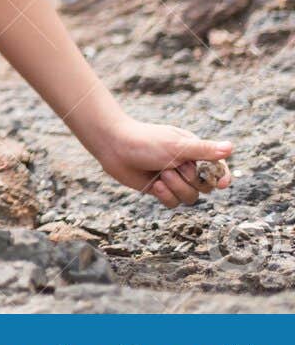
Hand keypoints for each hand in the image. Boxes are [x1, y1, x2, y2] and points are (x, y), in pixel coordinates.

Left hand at [90, 113, 233, 206]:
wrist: (114, 146)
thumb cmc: (146, 141)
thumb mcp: (177, 146)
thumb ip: (203, 150)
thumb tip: (231, 147)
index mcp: (194, 152)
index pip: (217, 168)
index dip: (222, 177)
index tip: (221, 184)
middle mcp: (186, 166)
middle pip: (204, 188)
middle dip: (189, 181)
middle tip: (171, 168)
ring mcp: (173, 179)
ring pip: (190, 198)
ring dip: (176, 188)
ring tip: (160, 174)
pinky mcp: (159, 189)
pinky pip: (173, 203)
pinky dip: (165, 196)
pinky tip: (154, 185)